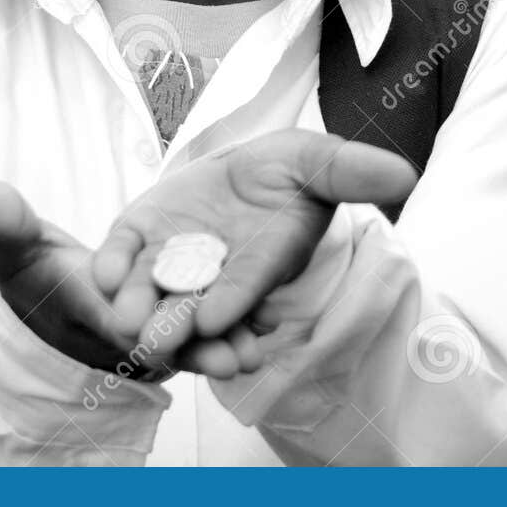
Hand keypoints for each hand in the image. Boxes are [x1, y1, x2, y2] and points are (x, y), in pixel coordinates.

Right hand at [0, 182, 266, 379]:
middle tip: (226, 358)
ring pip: (190, 341)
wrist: (57, 300)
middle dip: (190, 349)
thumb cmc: (32, 272)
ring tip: (254, 353)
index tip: (148, 330)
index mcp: (83, 307)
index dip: (127, 322)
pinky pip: (208, 329)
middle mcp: (122, 329)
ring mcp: (153, 332)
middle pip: (158, 339)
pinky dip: (233, 330)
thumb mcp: (14, 241)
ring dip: (220, 348)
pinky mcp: (178, 324)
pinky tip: (269, 325)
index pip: (105, 316)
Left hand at [90, 129, 417, 361]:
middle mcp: (214, 277)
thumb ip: (352, 171)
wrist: (236, 168)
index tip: (218, 317)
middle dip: (180, 328)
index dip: (237, 301)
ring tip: (126, 325)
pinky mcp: (137, 240)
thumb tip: (405, 176)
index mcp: (261, 264)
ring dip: (140, 313)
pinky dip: (112, 266)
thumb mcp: (318, 162)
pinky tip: (101, 272)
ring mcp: (171, 262)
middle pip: (196, 309)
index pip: (249, 287)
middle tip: (159, 343)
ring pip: (154, 296)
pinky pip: (121, 258)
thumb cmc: (284, 175)